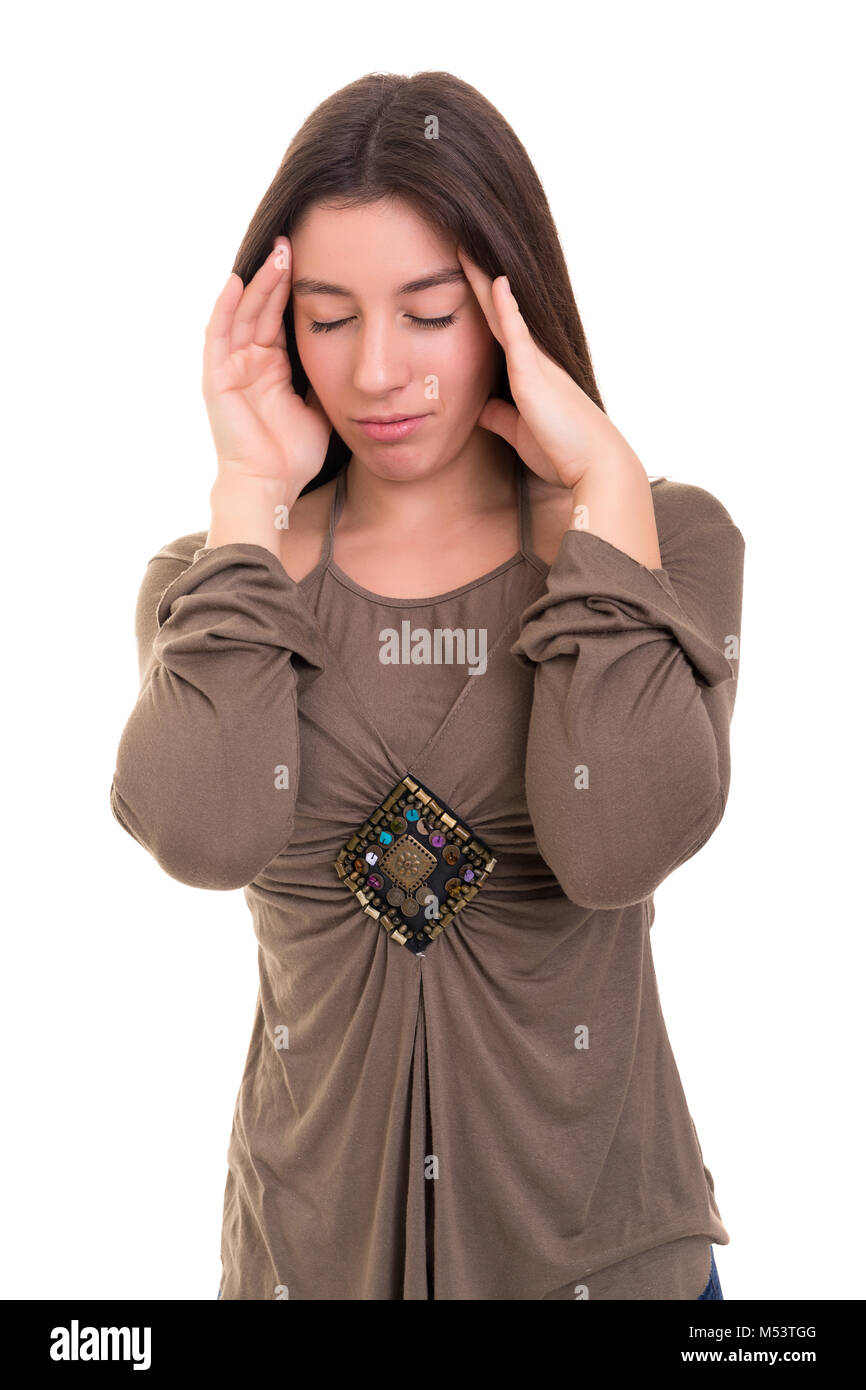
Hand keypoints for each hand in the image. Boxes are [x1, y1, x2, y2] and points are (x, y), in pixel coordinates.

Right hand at [202, 236, 331, 497]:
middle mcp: (249, 362)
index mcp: (272, 368)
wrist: (271, 486)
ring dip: (258, 283)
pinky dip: (225, 307)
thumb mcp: (321, 407)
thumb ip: (327, 378)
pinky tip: (236, 280)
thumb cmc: (294, 456)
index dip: (293, 290)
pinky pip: (218, 335)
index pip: (281, 318)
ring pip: (244, 314)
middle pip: (262, 308)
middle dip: (277, 276)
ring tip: (276, 253)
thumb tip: (353, 353)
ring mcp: (231, 368)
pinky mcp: (216, 378)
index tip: (313, 260)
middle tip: (294, 242)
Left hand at [458, 248, 631, 487]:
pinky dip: (505, 307)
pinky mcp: (534, 375)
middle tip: (462, 247)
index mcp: (530, 374)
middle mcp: (534, 360)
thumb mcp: (520, 433)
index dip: (484, 304)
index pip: (500, 331)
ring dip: (486, 282)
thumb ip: (500, 418)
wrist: (596, 466)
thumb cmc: (563, 452)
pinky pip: (516, 334)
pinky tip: (495, 281)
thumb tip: (479, 409)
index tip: (467, 277)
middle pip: (500, 312)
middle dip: (480, 281)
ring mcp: (535, 364)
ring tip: (465, 249)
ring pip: (505, 314)